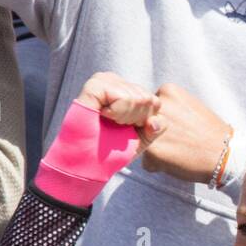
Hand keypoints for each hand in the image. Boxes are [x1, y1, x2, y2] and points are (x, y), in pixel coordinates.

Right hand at [36, 72, 165, 206]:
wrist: (89, 164)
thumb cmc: (111, 150)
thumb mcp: (142, 139)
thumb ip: (157, 126)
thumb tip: (154, 121)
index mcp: (126, 90)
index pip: (155, 102)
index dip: (144, 122)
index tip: (127, 129)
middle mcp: (115, 81)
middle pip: (147, 99)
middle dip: (136, 120)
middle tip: (115, 127)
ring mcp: (104, 81)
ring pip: (137, 97)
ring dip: (125, 118)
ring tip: (108, 122)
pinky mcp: (94, 86)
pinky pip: (122, 97)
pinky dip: (118, 113)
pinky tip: (104, 116)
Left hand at [141, 83, 231, 183]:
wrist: (226, 154)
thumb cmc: (210, 133)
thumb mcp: (189, 107)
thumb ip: (168, 110)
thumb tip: (146, 123)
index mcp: (167, 90)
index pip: (148, 108)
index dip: (158, 121)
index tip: (176, 129)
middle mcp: (156, 106)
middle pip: (141, 123)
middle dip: (152, 133)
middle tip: (177, 141)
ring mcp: (151, 127)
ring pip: (142, 142)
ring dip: (154, 149)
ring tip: (177, 151)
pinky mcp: (151, 150)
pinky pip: (146, 161)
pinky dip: (157, 165)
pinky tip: (176, 161)